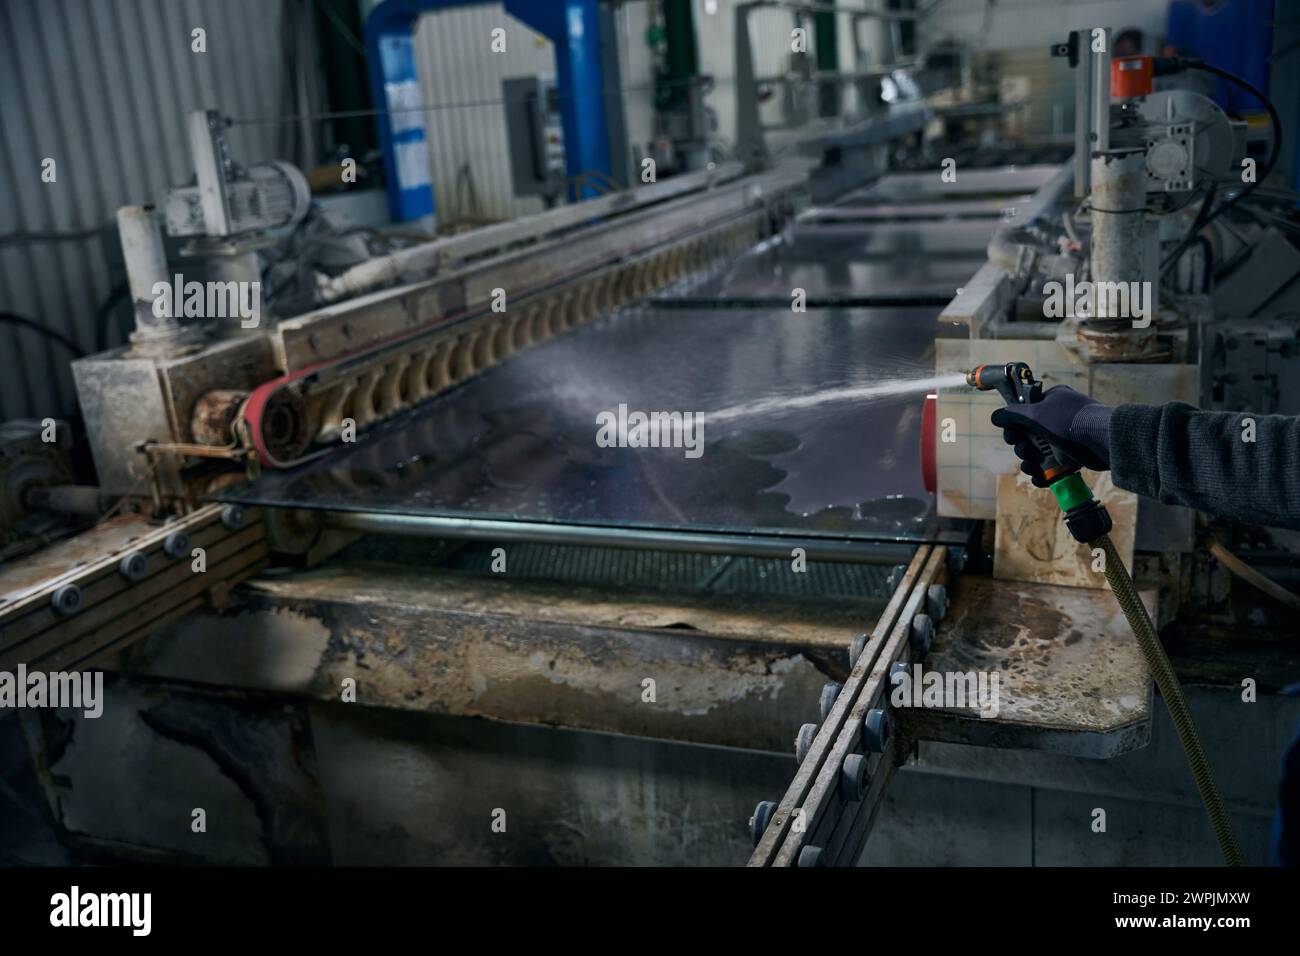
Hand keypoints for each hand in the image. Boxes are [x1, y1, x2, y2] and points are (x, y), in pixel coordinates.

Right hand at [989, 386, 1110, 486]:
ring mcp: (1065, 436)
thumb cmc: (1068, 421)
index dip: (1014, 427)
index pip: (1024, 412)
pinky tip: (1039, 479)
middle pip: (1029, 435)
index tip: (1012, 436)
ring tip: (1031, 468)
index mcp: (1050, 401)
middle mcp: (1057, 417)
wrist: (1102, 439)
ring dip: (1030, 463)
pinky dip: (1044, 474)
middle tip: (1026, 452)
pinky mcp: (1072, 455)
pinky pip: (1052, 465)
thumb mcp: (1036, 414)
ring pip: (1039, 452)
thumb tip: (995, 416)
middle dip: (1022, 447)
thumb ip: (1013, 415)